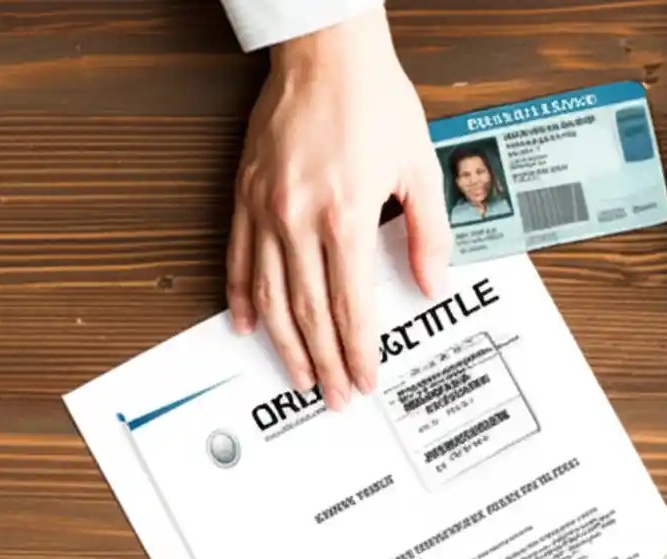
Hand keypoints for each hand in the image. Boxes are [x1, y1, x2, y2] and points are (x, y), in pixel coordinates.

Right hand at [227, 9, 450, 409]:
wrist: (325, 53)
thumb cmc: (374, 100)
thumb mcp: (418, 167)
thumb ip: (427, 233)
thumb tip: (430, 284)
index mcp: (347, 215)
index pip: (353, 305)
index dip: (359, 350)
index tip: (366, 379)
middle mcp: (299, 219)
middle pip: (310, 311)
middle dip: (325, 361)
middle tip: (335, 396)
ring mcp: (266, 208)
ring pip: (270, 294)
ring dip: (285, 344)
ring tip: (299, 377)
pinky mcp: (244, 194)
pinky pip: (237, 257)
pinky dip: (241, 296)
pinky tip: (247, 326)